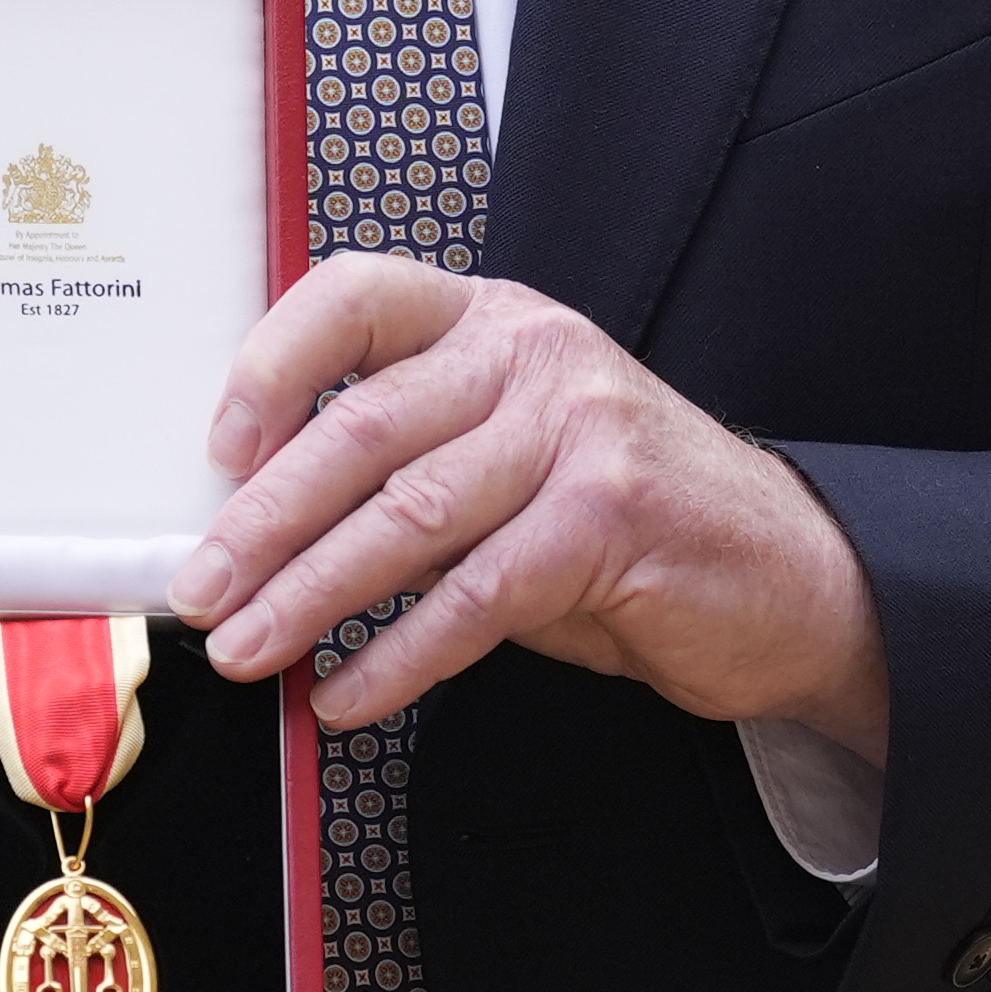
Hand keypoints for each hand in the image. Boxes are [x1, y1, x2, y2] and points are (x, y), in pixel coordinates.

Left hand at [165, 256, 892, 756]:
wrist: (789, 578)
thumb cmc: (627, 524)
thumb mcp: (509, 467)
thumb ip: (408, 472)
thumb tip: (263, 533)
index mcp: (494, 321)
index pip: (358, 296)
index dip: (272, 365)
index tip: (215, 451)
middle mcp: (534, 355)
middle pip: (364, 427)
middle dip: (264, 521)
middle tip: (201, 589)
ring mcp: (580, 429)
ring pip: (409, 514)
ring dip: (310, 594)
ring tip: (247, 651)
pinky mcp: (612, 518)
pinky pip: (475, 595)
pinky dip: (398, 656)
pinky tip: (348, 695)